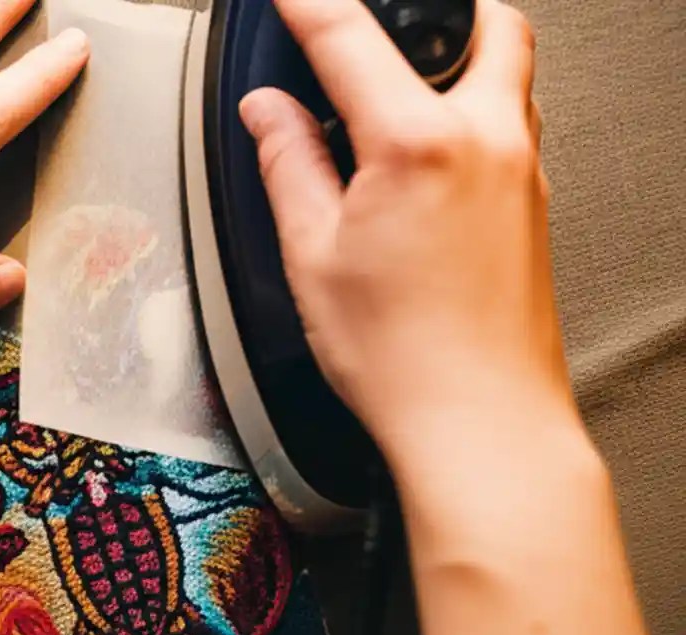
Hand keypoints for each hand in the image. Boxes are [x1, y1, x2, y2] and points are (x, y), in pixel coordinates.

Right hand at [239, 0, 566, 457]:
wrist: (480, 423)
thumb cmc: (403, 356)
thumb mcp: (312, 255)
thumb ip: (289, 165)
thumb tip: (268, 115)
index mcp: (418, 143)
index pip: (351, 36)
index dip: (307, 4)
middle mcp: (487, 141)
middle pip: (479, 22)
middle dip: (425, 11)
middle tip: (368, 31)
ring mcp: (522, 171)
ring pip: (508, 68)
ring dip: (457, 58)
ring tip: (392, 95)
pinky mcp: (534, 205)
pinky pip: (512, 121)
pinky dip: (471, 111)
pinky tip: (422, 159)